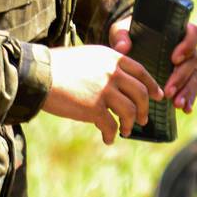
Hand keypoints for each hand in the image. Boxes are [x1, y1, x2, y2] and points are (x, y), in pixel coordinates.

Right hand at [41, 45, 162, 143]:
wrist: (39, 75)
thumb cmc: (58, 66)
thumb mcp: (88, 57)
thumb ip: (104, 66)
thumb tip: (116, 83)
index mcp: (112, 58)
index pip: (141, 71)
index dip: (151, 85)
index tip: (157, 96)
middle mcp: (112, 72)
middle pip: (140, 93)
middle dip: (144, 109)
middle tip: (144, 120)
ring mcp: (104, 90)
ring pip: (130, 111)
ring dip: (130, 124)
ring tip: (126, 131)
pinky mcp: (94, 108)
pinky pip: (111, 125)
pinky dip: (111, 135)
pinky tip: (108, 139)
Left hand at [109, 15, 196, 112]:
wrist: (131, 45)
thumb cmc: (129, 34)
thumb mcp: (122, 31)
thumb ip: (121, 36)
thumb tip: (123, 47)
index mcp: (177, 32)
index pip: (193, 34)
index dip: (187, 46)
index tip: (174, 59)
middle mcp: (186, 48)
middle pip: (192, 61)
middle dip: (181, 78)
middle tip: (168, 91)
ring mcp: (187, 64)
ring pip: (193, 77)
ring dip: (186, 92)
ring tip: (176, 104)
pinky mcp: (184, 79)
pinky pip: (191, 89)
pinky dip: (189, 99)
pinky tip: (185, 109)